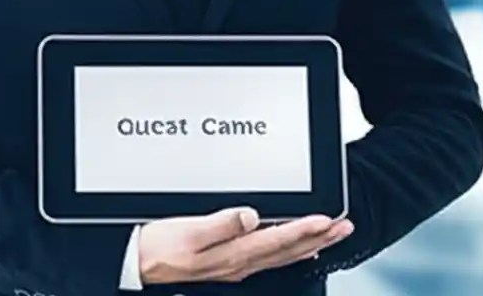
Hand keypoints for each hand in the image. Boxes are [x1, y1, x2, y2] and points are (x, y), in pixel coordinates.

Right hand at [138, 207, 353, 284]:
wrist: (137, 265)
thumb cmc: (156, 248)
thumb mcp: (185, 232)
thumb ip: (220, 224)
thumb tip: (251, 216)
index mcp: (231, 254)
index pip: (277, 240)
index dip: (304, 229)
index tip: (327, 219)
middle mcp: (237, 263)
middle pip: (287, 250)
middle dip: (319, 238)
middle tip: (345, 226)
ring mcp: (233, 266)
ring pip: (282, 255)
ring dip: (310, 244)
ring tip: (331, 235)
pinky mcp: (226, 264)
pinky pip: (268, 258)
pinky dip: (288, 251)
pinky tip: (296, 249)